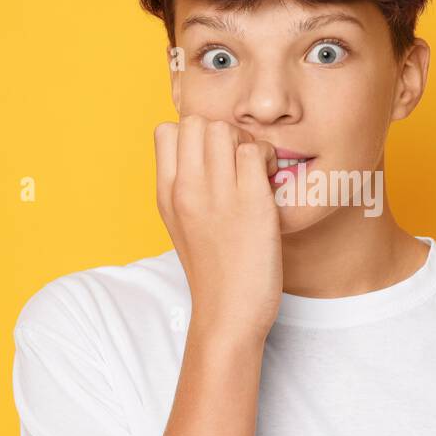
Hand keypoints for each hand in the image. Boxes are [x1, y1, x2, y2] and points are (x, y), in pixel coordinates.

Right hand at [154, 116, 281, 342]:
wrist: (227, 314)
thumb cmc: (213, 272)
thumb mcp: (182, 225)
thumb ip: (184, 188)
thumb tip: (200, 154)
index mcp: (166, 194)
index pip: (166, 130)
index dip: (194, 134)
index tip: (212, 159)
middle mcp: (186, 190)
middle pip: (197, 121)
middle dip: (222, 132)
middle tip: (237, 163)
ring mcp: (217, 196)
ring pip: (225, 130)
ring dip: (245, 142)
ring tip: (254, 172)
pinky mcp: (251, 205)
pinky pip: (256, 152)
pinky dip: (267, 159)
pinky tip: (269, 184)